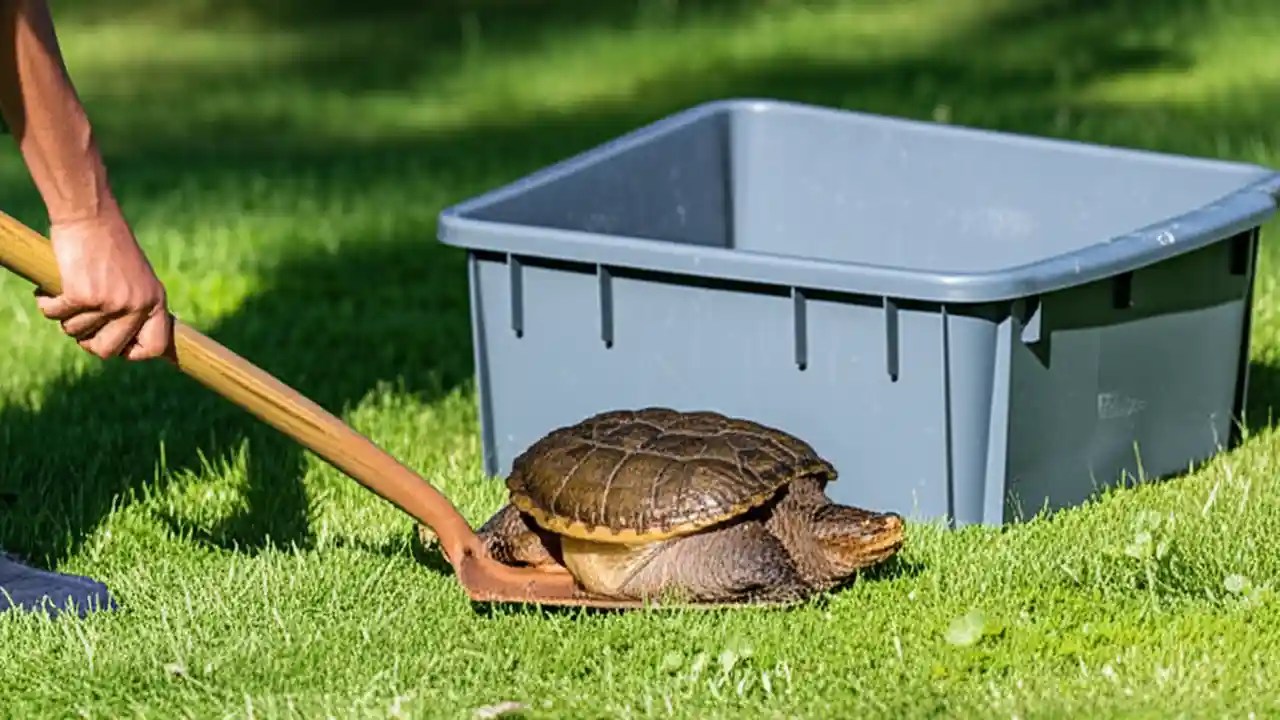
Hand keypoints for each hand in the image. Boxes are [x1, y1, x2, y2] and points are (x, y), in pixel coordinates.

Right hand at [35, 205, 171, 360]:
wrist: (91, 215)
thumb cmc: (109, 244)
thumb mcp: (135, 278)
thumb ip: (134, 307)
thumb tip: (122, 345)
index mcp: (155, 301)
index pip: (154, 346)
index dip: (132, 352)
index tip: (116, 346)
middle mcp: (136, 305)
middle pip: (107, 350)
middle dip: (87, 341)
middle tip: (79, 320)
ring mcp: (110, 302)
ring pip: (75, 332)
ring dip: (65, 315)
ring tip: (68, 290)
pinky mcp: (82, 294)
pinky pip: (55, 314)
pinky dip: (47, 302)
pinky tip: (50, 287)